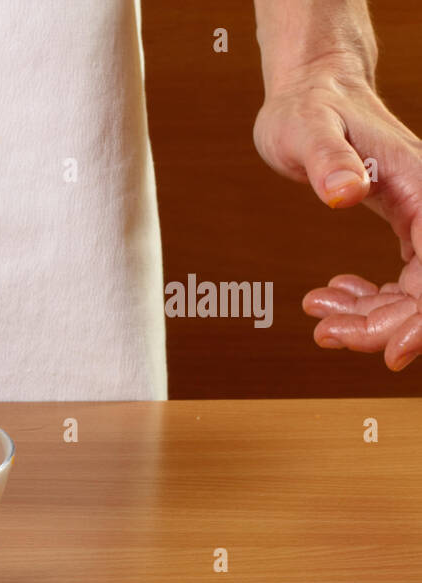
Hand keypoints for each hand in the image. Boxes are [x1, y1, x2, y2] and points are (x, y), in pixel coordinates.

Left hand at [254, 68, 421, 368]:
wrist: (311, 92)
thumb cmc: (309, 107)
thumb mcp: (307, 131)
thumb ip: (327, 161)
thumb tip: (343, 194)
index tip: (391, 354)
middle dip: (384, 325)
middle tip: (325, 332)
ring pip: (417, 292)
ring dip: (372, 316)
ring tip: (318, 312)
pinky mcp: (407, 223)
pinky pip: (404, 280)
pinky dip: (369, 300)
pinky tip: (329, 296)